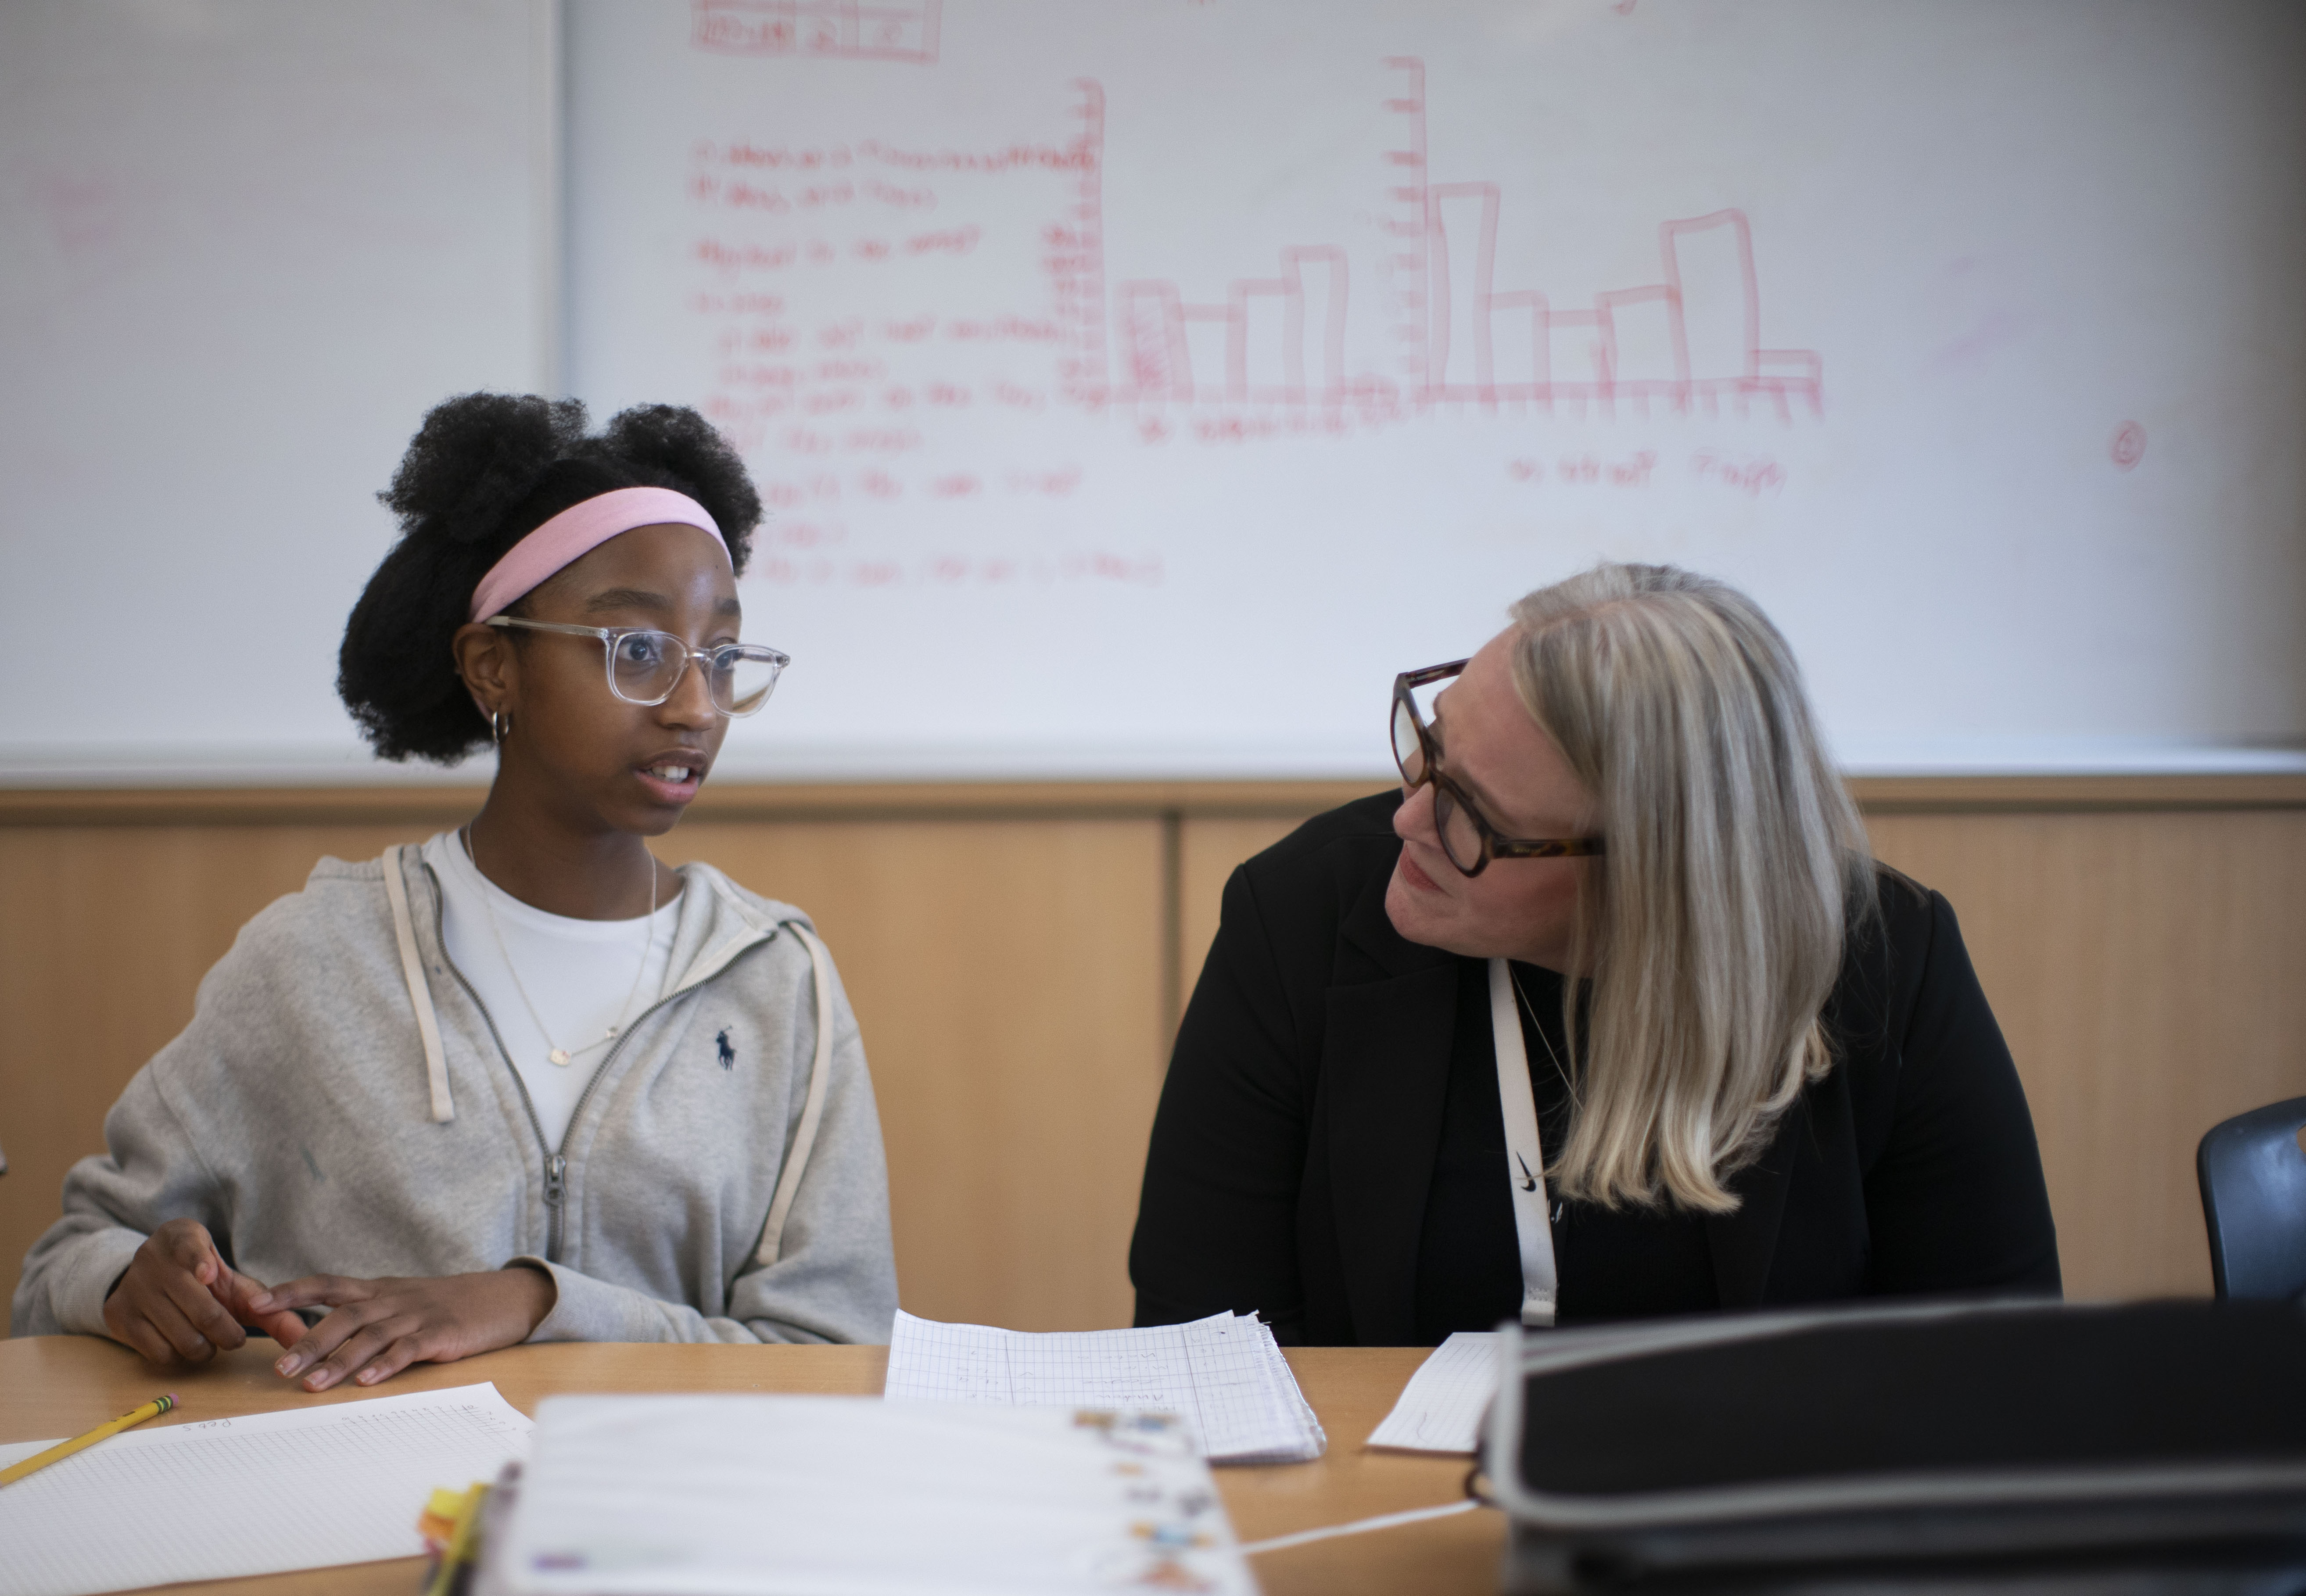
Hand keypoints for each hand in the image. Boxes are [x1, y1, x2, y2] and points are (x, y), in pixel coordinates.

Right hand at [102, 1219, 306, 1365]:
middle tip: (236, 1338)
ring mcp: (133, 1288)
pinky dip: (179, 1356)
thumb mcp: (234, 1281)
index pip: (190, 1246)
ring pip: (182, 1337)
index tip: (209, 1274)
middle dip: (228, 1334)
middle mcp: (153, 1259)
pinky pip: (158, 1352)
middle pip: (202, 1311)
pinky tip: (184, 1341)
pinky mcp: (118, 1316)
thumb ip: (271, 1306)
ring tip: (210, 1339)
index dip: (199, 1261)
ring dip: (205, 1349)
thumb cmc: (204, 1282)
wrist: (150, 1277)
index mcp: (184, 1238)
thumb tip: (304, 1336)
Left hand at [251, 1267, 556, 1391]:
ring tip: (312, 1385)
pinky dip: (386, 1364)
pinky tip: (367, 1381)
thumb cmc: (446, 1305)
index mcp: (380, 1290)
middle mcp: (393, 1299)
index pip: (328, 1284)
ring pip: (370, 1335)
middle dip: (307, 1342)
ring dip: (339, 1361)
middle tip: (278, 1369)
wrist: (504, 1297)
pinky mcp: (442, 1334)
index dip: (292, 1291)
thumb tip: (316, 1339)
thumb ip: (366, 1314)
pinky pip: (409, 1349)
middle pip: (344, 1316)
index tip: (256, 1302)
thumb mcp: (403, 1301)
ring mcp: (418, 1315)